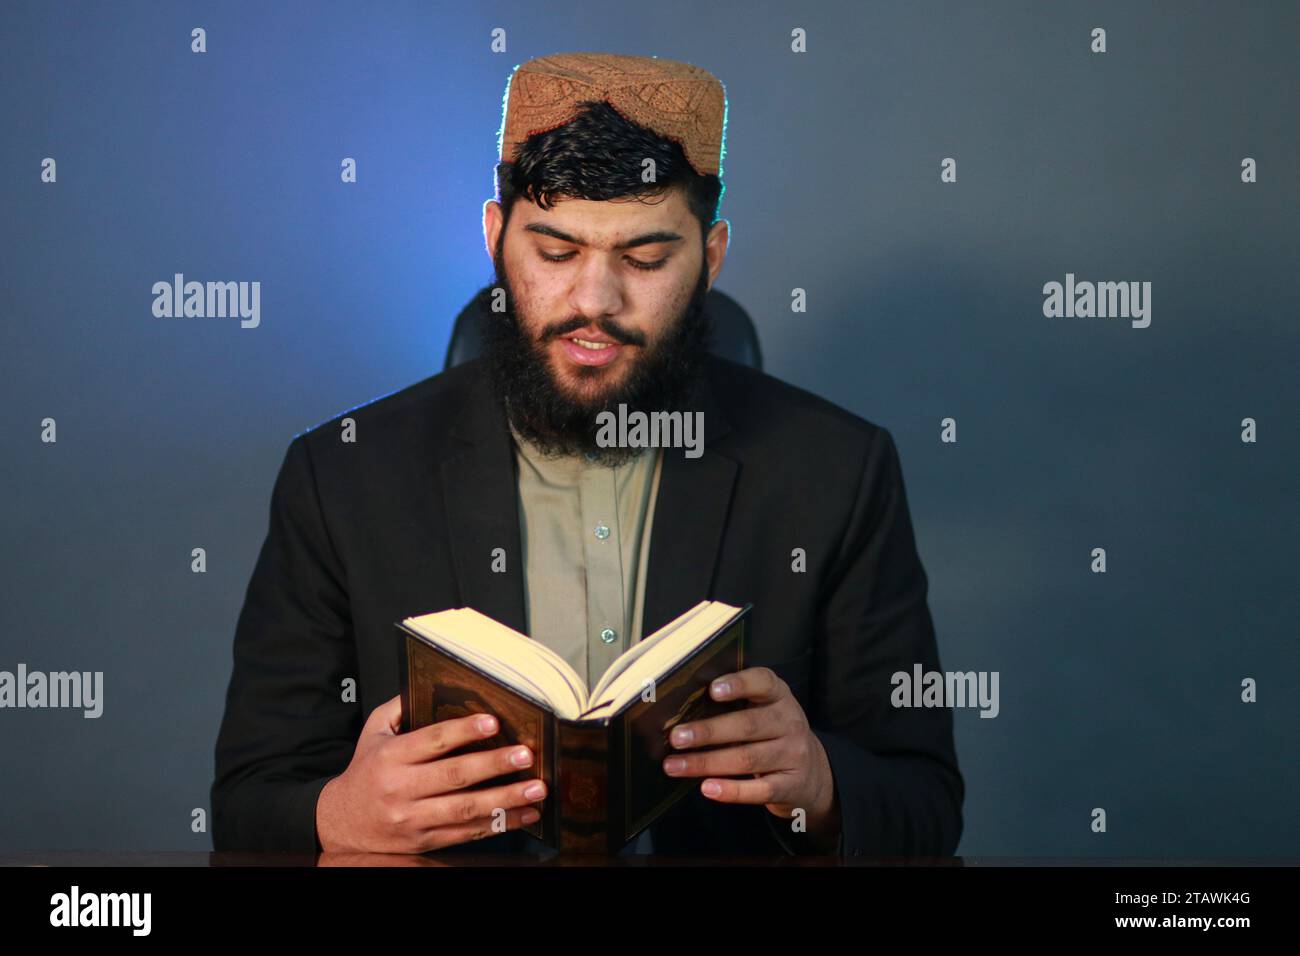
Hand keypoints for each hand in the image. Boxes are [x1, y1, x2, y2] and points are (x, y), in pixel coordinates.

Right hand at [315, 694, 546, 852]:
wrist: (339, 824)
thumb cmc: (365, 772)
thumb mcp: (373, 733)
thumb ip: (399, 707)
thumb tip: (427, 681)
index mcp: (391, 758)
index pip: (432, 741)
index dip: (463, 731)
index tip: (494, 722)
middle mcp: (401, 789)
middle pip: (454, 776)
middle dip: (494, 765)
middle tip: (526, 755)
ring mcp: (413, 819)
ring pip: (466, 809)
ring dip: (506, 799)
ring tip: (536, 788)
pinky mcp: (424, 842)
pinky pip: (466, 833)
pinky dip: (499, 825)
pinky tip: (525, 815)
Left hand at [662, 667, 839, 844]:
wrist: (814, 774)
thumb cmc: (774, 734)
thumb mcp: (765, 711)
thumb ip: (736, 706)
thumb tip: (683, 711)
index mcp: (780, 696)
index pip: (763, 683)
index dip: (738, 685)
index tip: (712, 689)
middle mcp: (790, 722)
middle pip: (748, 725)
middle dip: (708, 732)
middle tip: (676, 737)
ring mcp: (793, 755)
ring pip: (747, 758)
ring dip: (706, 763)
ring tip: (675, 766)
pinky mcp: (791, 786)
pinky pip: (759, 790)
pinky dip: (731, 790)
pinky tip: (707, 788)